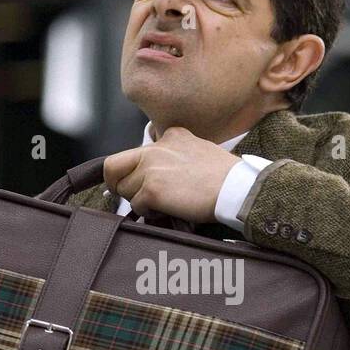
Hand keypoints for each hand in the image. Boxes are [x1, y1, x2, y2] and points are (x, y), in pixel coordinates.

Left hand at [103, 125, 240, 222]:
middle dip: (117, 183)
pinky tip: (168, 210)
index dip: (129, 170)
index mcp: (169, 136)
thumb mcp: (199, 150)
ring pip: (124, 190)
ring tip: (163, 205)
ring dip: (140, 201)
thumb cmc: (224, 176)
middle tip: (131, 195)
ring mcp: (151, 169)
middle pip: (113, 166)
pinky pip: (136, 206)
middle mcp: (155, 149)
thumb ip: (175, 154)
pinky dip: (149, 213)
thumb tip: (156, 173)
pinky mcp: (151, 190)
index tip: (132, 180)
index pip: (134, 151)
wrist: (236, 188)